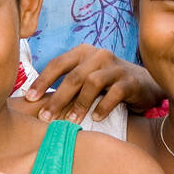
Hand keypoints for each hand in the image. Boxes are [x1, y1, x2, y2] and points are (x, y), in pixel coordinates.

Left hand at [22, 46, 163, 122]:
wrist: (144, 84)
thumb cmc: (107, 83)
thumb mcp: (86, 77)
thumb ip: (66, 84)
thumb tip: (36, 102)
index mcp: (83, 52)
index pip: (58, 64)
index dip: (42, 81)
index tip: (29, 99)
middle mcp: (99, 55)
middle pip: (73, 76)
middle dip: (57, 98)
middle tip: (45, 117)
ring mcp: (116, 67)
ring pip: (93, 83)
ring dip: (79, 104)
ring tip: (70, 121)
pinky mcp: (131, 81)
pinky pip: (115, 93)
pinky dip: (104, 106)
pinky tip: (96, 118)